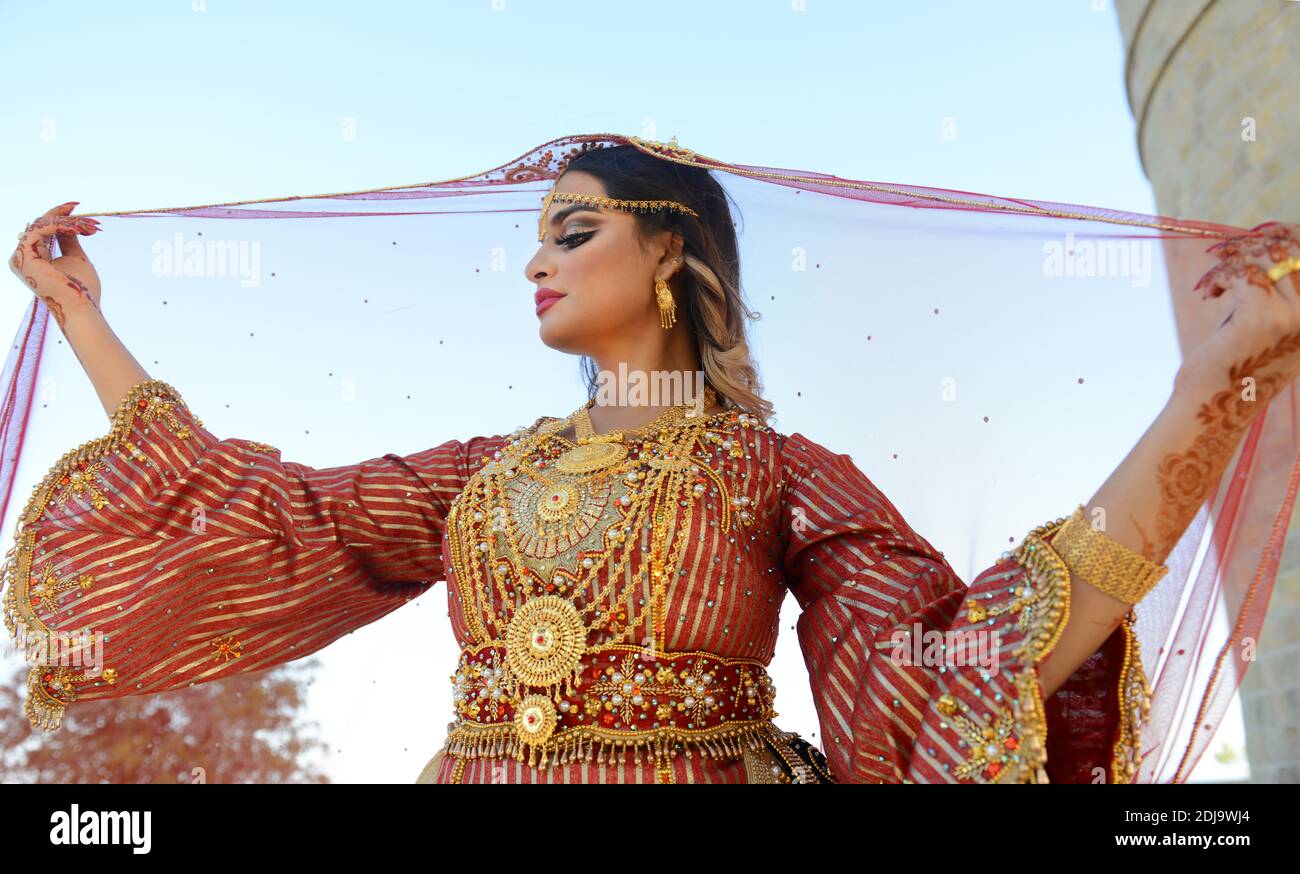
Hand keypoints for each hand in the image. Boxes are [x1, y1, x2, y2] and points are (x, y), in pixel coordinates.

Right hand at [9, 202, 102, 329]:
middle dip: (63, 216)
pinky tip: (75, 228)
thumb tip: (68, 224)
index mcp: (34, 258)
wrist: (81, 306)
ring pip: (40, 226)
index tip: (76, 205)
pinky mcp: (25, 258)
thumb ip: (68, 240)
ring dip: (64, 222)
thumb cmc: (81, 288)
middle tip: (80, 210)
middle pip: (40, 225)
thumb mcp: (76, 257)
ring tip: (84, 226)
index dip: (58, 215)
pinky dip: (57, 226)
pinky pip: (38, 231)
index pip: (42, 229)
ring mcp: (22, 258)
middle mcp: (23, 257)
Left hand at [1173, 222, 1299, 426]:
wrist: (1213, 408)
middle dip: (1254, 245)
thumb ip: (1279, 298)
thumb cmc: (1233, 370)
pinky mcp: (1258, 318)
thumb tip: (1271, 248)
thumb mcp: (1269, 332)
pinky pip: (1241, 273)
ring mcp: (1290, 318)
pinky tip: (1209, 293)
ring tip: (1214, 284)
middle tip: (1225, 255)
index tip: (1260, 234)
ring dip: (1232, 261)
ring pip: (1265, 259)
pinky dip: (1221, 276)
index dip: (1290, 235)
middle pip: (1292, 252)